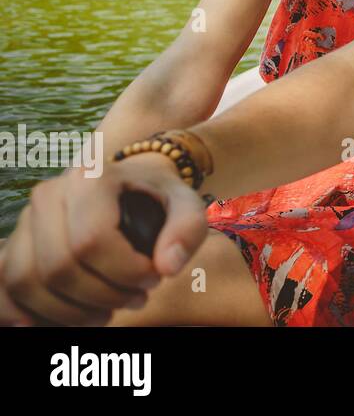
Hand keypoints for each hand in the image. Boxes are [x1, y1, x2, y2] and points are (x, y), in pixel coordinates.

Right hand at [0, 153, 208, 325]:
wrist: (127, 186)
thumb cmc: (156, 198)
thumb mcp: (185, 203)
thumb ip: (188, 229)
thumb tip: (166, 267)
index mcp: (89, 178)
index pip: (91, 240)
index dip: (124, 272)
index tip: (154, 279)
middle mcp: (49, 194)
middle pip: (57, 267)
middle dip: (100, 296)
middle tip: (136, 299)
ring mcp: (25, 220)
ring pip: (26, 282)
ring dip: (68, 312)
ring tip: (108, 312)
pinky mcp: (14, 244)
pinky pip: (4, 288)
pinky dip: (28, 314)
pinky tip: (65, 321)